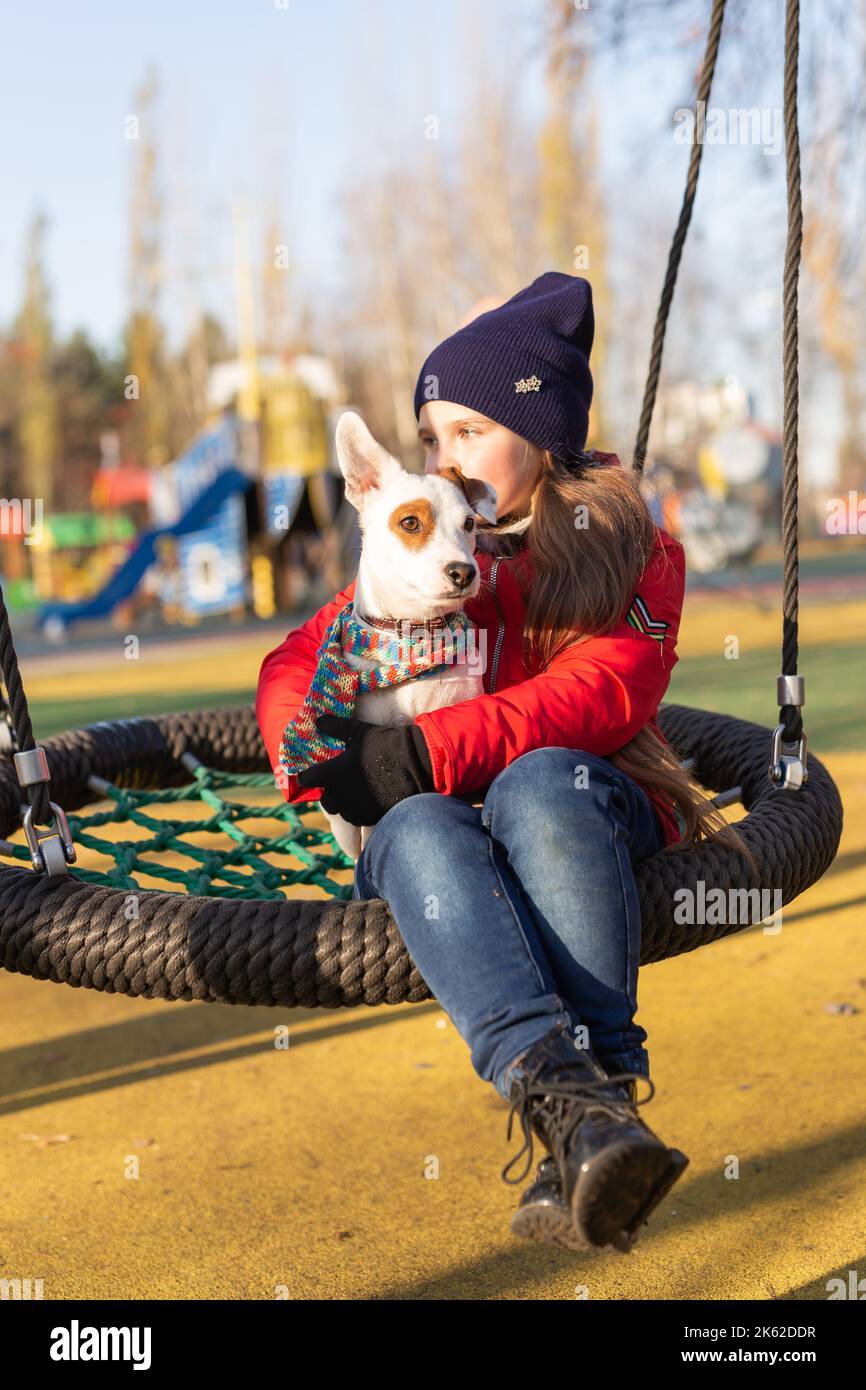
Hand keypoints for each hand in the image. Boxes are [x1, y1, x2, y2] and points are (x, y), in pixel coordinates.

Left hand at [295, 714, 434, 825]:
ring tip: (356, 793)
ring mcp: (356, 808)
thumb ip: (336, 727)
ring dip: (345, 804)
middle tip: (339, 784)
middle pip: (326, 801)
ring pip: (342, 812)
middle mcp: (341, 794)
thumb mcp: (359, 731)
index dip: (308, 776)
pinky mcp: (372, 818)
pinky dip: (361, 811)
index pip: (307, 779)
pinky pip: (359, 818)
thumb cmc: (385, 744)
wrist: (416, 764)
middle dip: (330, 793)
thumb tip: (318, 720)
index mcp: (333, 773)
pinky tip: (370, 801)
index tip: (312, 773)